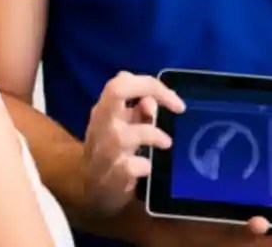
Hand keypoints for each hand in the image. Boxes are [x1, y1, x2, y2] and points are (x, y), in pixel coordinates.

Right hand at [81, 71, 185, 216]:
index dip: (151, 84)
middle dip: (151, 91)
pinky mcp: (111, 176)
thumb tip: (152, 101)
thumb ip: (139, 111)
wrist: (94, 190)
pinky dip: (143, 165)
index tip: (176, 101)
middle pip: (117, 90)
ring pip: (124, 133)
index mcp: (105, 109)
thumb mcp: (124, 126)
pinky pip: (129, 166)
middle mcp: (101, 124)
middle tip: (178, 107)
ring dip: (152, 135)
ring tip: (166, 143)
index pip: (122, 81)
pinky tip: (147, 168)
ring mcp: (104, 150)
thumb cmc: (113, 152)